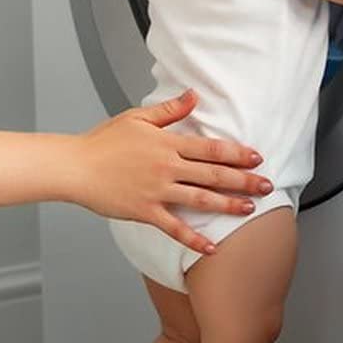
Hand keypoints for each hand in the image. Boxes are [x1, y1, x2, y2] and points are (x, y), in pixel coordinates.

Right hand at [70, 90, 269, 254]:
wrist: (75, 166)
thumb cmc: (103, 142)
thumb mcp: (138, 117)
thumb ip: (170, 110)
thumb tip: (194, 96)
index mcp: (167, 143)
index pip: (211, 148)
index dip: (237, 153)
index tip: (257, 158)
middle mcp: (167, 167)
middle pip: (213, 174)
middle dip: (244, 181)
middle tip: (267, 185)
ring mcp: (157, 191)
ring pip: (200, 200)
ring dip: (227, 205)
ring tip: (249, 209)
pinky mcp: (145, 211)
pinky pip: (174, 228)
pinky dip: (194, 239)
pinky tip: (211, 247)